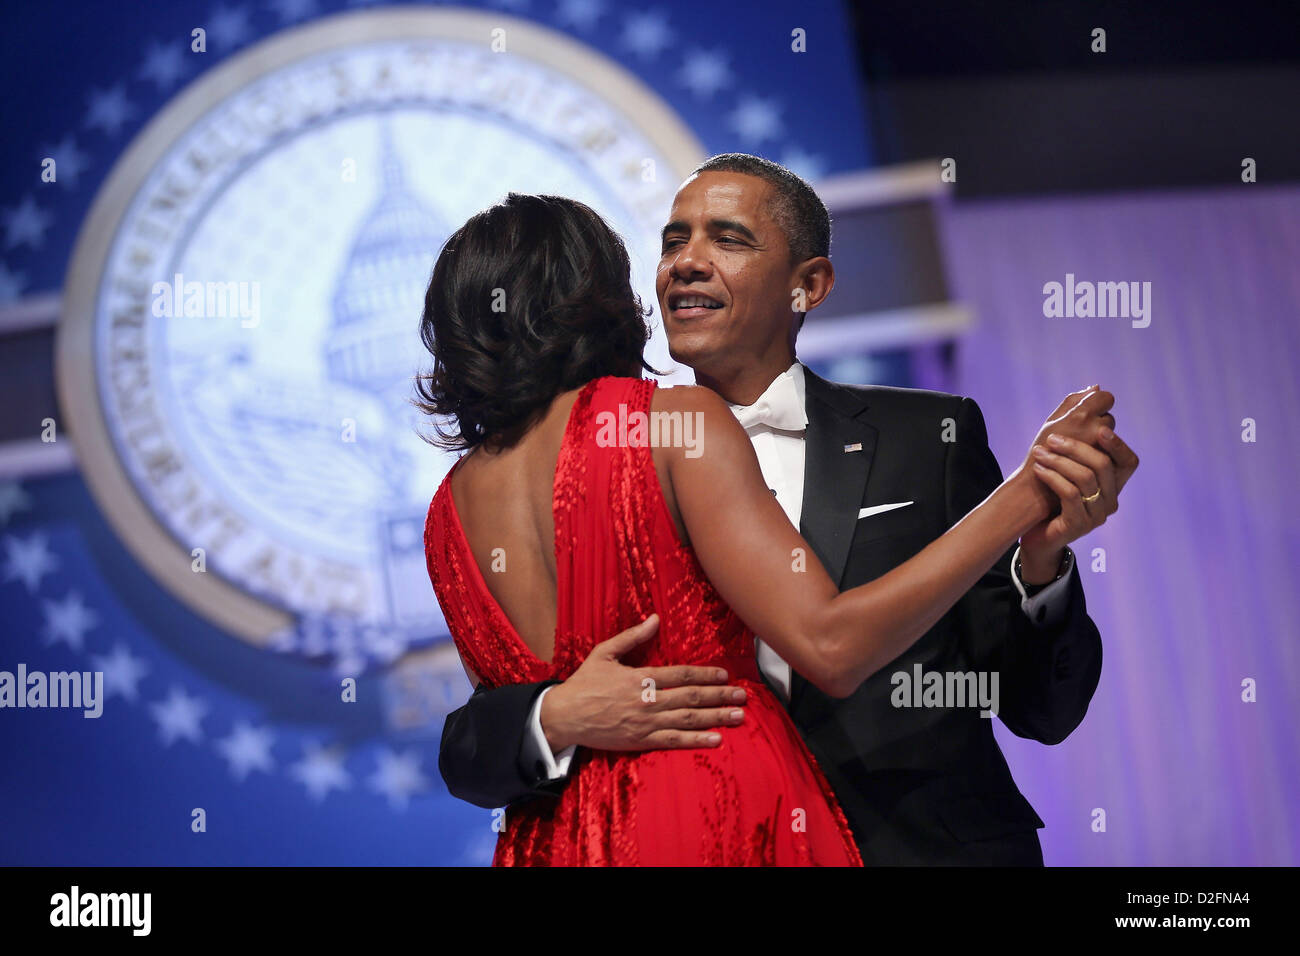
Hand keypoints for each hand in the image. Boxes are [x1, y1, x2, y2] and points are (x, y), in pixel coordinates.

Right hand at [539, 614, 748, 752]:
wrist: (564, 717)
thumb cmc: (584, 683)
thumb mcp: (604, 653)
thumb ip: (632, 637)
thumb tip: (655, 619)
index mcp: (640, 678)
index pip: (681, 674)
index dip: (705, 674)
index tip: (724, 675)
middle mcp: (647, 701)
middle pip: (691, 697)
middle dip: (719, 696)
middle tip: (743, 696)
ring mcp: (645, 723)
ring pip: (688, 720)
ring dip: (716, 718)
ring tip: (739, 716)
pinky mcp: (641, 742)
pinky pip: (673, 742)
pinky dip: (696, 741)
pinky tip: (716, 740)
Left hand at [1020, 424, 1139, 575]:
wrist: (1036, 534)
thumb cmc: (1051, 497)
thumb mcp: (1065, 466)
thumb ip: (1078, 434)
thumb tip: (1094, 392)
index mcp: (1112, 485)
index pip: (1128, 462)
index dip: (1117, 444)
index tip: (1099, 427)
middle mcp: (1110, 500)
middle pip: (1103, 464)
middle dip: (1076, 446)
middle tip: (1051, 437)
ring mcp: (1097, 515)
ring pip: (1085, 478)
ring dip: (1059, 460)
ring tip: (1038, 452)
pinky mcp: (1079, 525)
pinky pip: (1070, 494)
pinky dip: (1053, 477)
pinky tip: (1038, 469)